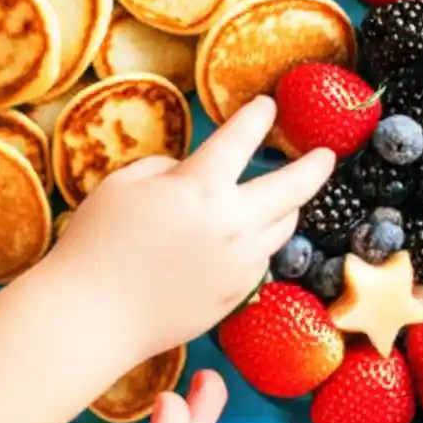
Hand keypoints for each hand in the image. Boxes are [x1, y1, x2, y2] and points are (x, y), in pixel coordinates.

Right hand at [47, 96, 334, 359]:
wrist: (94, 317)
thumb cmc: (96, 245)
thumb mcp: (122, 185)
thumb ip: (167, 168)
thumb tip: (191, 172)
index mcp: (202, 188)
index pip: (241, 138)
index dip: (257, 117)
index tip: (267, 105)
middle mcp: (233, 223)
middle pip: (293, 187)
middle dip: (315, 166)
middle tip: (328, 155)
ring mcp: (241, 262)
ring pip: (285, 226)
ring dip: (289, 205)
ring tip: (289, 195)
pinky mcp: (238, 293)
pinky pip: (263, 258)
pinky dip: (261, 241)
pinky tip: (248, 237)